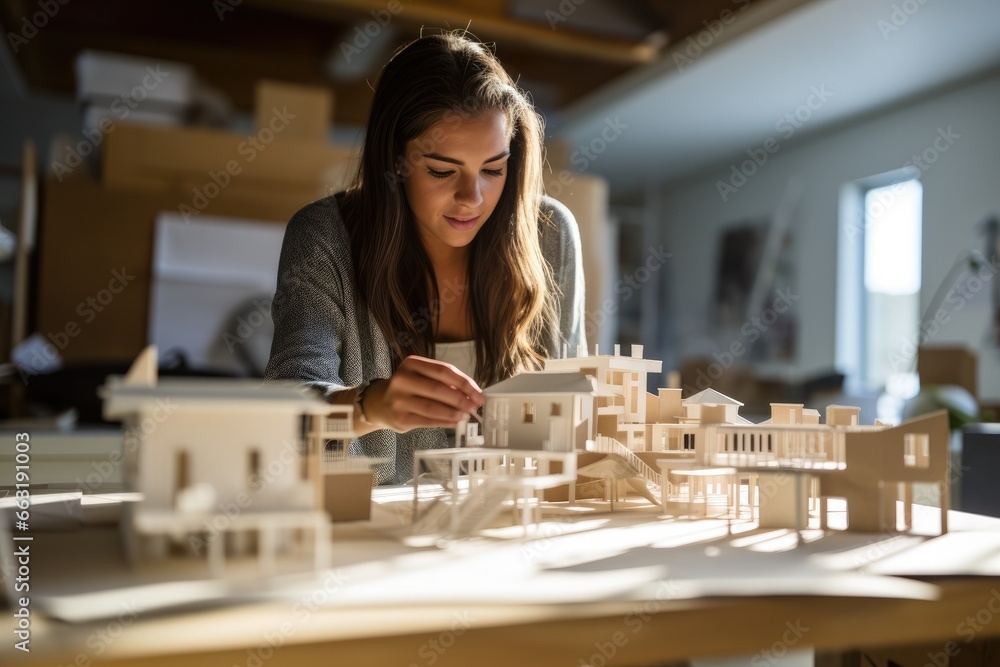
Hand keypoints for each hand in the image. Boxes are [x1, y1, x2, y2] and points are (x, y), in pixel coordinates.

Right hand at [361, 355, 483, 431]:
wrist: (380, 403)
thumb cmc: (408, 387)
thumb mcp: (422, 376)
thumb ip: (444, 381)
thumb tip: (471, 394)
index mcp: (411, 363)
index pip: (443, 371)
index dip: (464, 382)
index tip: (478, 393)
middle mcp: (402, 379)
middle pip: (439, 389)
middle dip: (462, 399)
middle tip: (475, 406)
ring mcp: (399, 400)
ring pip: (433, 407)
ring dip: (454, 412)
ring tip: (467, 415)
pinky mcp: (400, 418)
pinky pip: (428, 421)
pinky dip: (445, 422)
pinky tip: (455, 422)